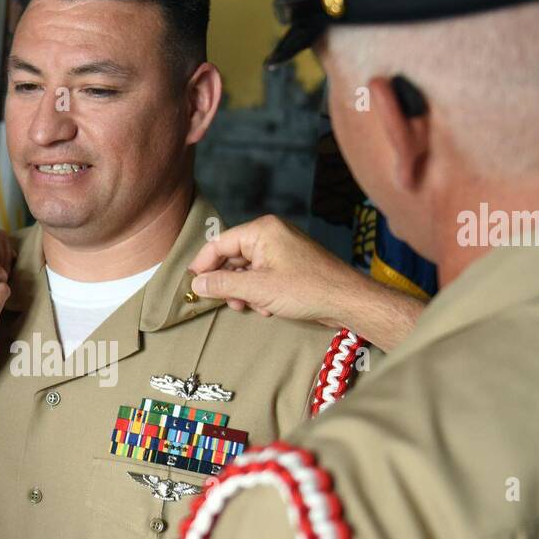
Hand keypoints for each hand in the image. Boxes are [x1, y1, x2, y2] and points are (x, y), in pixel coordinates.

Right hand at [188, 213, 365, 324]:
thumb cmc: (307, 289)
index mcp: (262, 230)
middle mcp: (271, 234)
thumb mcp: (258, 289)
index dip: (203, 265)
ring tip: (252, 307)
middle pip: (232, 257)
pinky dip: (259, 292)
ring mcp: (282, 248)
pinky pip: (262, 275)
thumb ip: (223, 284)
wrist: (346, 300)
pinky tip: (268, 307)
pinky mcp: (290, 264)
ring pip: (247, 269)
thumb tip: (197, 284)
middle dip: (228, 283)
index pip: (219, 243)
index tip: (193, 284)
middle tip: (228, 302)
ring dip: (245, 291)